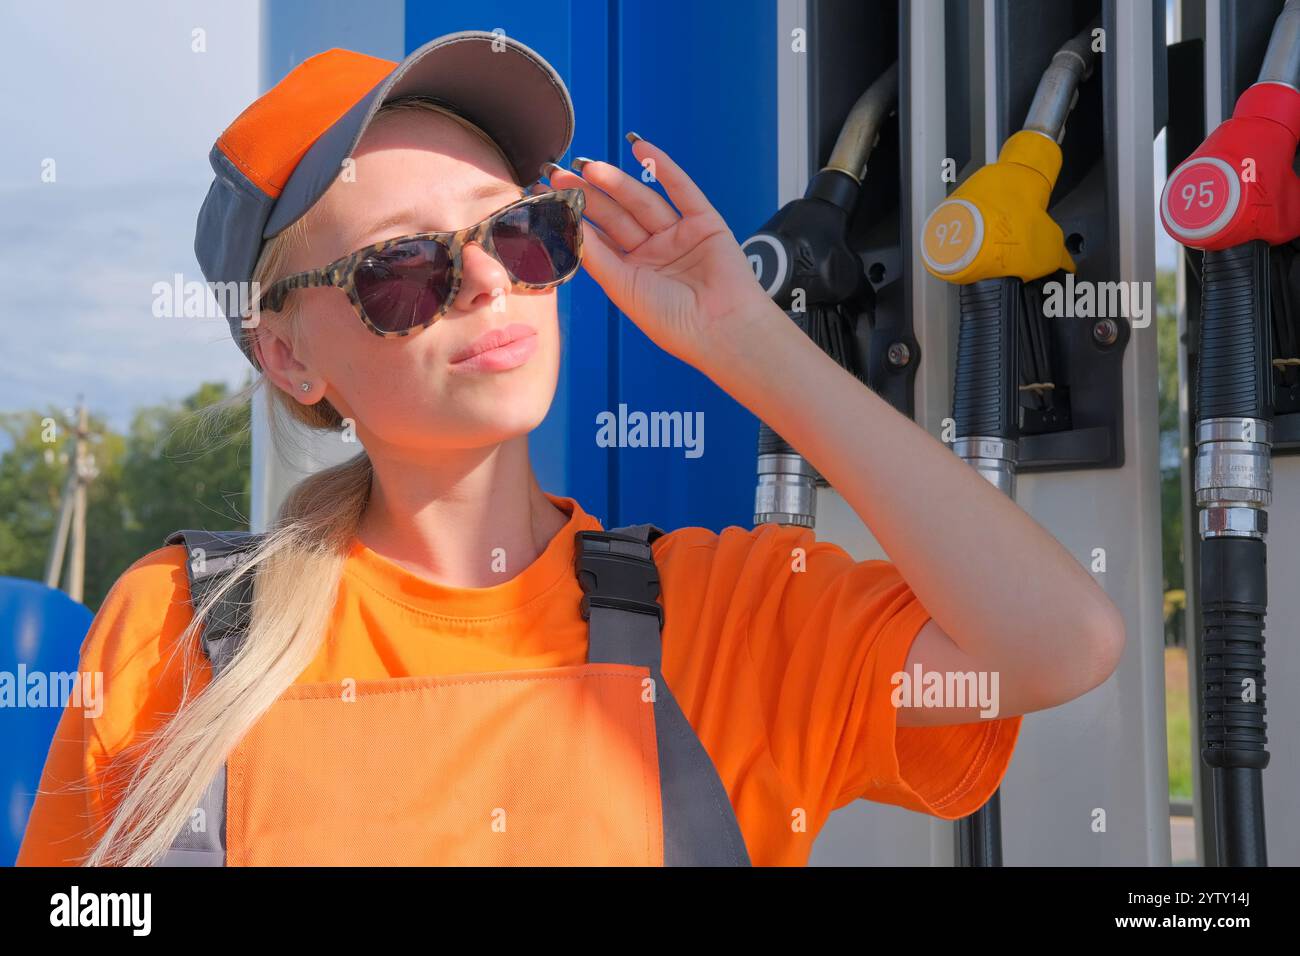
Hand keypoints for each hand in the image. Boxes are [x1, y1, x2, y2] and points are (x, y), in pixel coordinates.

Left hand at [535, 133, 775, 371]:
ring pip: (642, 201)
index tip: (548, 198)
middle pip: (616, 216)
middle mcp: (654, 252)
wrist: (720, 329)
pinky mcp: (704, 223)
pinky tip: (640, 147)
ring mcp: (678, 236)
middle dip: (588, 194)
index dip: (574, 217)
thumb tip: (567, 224)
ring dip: (616, 181)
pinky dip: (662, 167)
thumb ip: (596, 255)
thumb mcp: (622, 288)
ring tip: (588, 166)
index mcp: (632, 272)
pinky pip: (681, 189)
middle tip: (560, 175)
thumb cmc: (673, 322)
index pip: (598, 237)